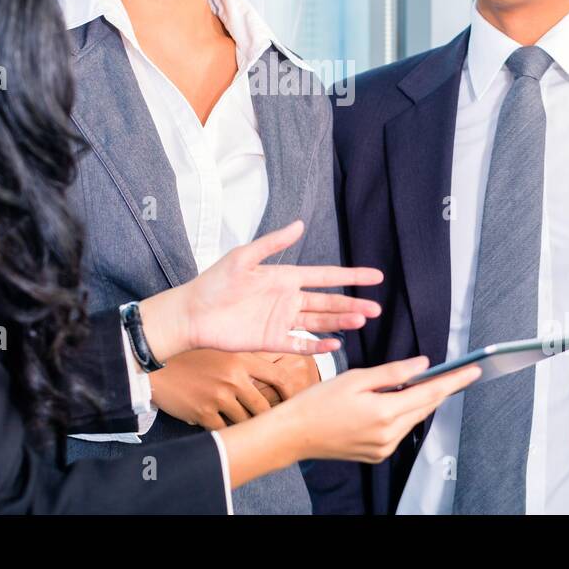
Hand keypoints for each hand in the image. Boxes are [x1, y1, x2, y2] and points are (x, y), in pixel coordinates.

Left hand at [138, 220, 382, 361]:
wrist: (192, 314)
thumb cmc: (214, 282)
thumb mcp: (243, 257)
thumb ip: (273, 243)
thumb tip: (299, 223)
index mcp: (285, 277)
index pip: (325, 276)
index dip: (350, 276)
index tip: (375, 276)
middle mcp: (288, 299)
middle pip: (328, 302)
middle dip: (353, 304)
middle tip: (376, 308)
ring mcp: (282, 321)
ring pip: (320, 322)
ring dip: (340, 322)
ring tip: (362, 321)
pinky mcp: (272, 341)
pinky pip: (300, 344)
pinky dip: (318, 345)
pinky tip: (336, 344)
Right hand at [150, 350, 299, 428]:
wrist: (156, 365)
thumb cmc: (191, 355)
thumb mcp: (221, 348)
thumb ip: (245, 358)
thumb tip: (271, 372)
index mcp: (241, 359)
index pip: (279, 377)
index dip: (290, 392)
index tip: (293, 401)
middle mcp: (233, 377)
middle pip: (263, 406)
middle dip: (267, 417)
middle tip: (269, 422)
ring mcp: (218, 396)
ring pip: (244, 421)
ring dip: (243, 424)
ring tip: (241, 424)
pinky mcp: (203, 412)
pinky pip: (223, 429)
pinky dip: (223, 430)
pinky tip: (220, 425)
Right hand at [218, 357, 481, 484]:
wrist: (295, 434)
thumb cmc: (319, 402)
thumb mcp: (356, 377)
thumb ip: (393, 372)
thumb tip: (423, 366)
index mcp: (385, 413)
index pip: (430, 393)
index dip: (454, 381)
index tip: (474, 370)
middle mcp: (389, 435)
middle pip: (425, 407)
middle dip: (441, 389)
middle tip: (456, 372)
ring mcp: (384, 448)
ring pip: (413, 419)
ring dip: (419, 401)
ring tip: (422, 382)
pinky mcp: (377, 454)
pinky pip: (400, 430)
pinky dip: (404, 413)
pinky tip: (397, 400)